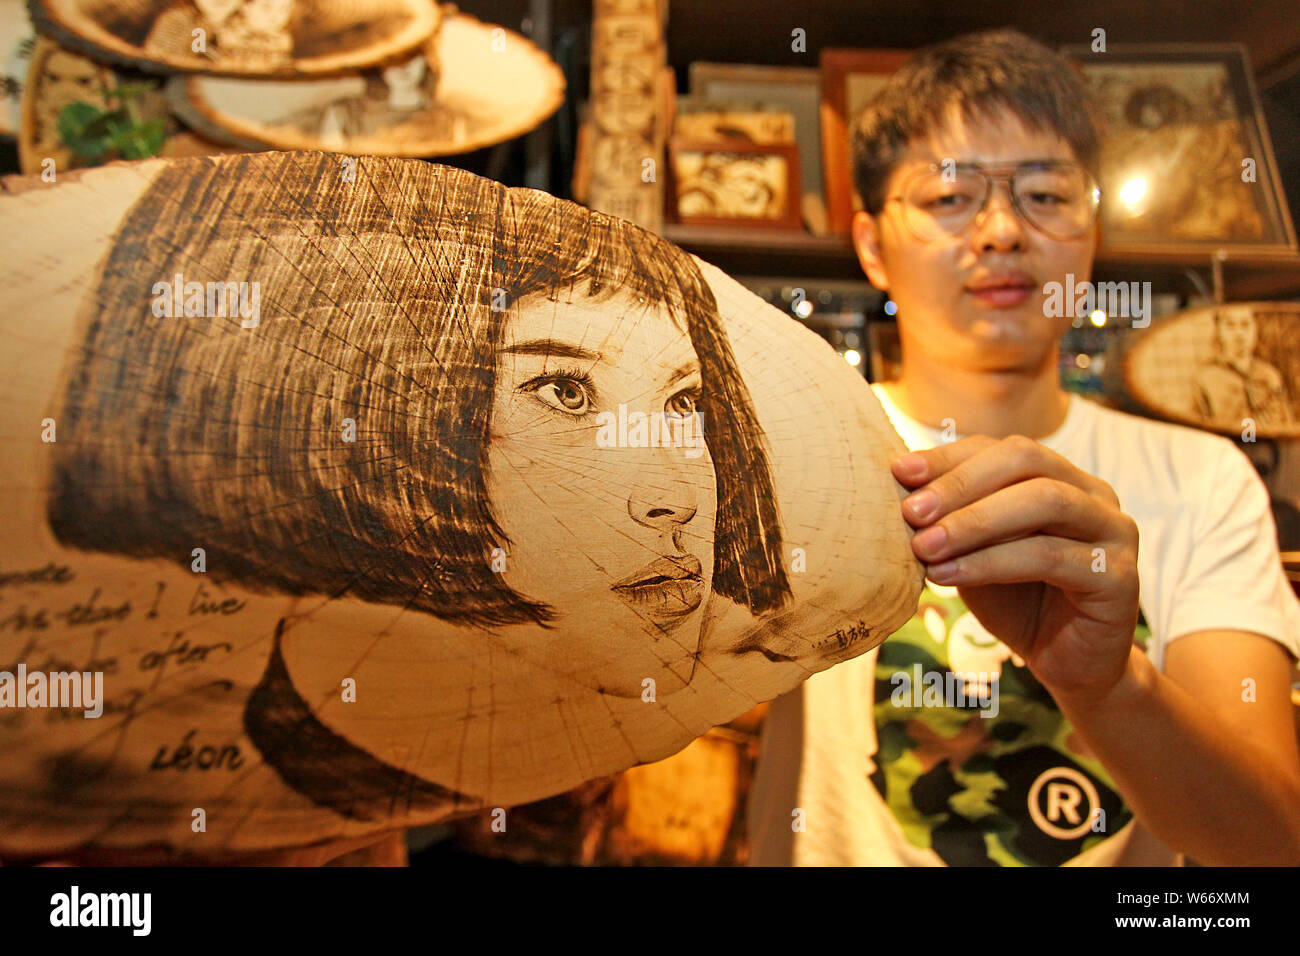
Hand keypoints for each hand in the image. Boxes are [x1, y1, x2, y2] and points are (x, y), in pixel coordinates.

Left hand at [891, 435, 1140, 706]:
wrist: (1068, 664)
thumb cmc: (1016, 601)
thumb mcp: (974, 551)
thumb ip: (951, 518)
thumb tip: (896, 482)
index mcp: (1060, 476)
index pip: (1000, 448)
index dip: (948, 457)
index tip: (897, 472)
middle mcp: (1093, 493)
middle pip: (1026, 460)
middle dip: (960, 483)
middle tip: (910, 512)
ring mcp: (1114, 530)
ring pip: (1042, 501)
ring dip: (973, 522)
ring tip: (923, 548)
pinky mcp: (1120, 575)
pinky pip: (1050, 556)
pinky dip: (991, 562)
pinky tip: (948, 576)